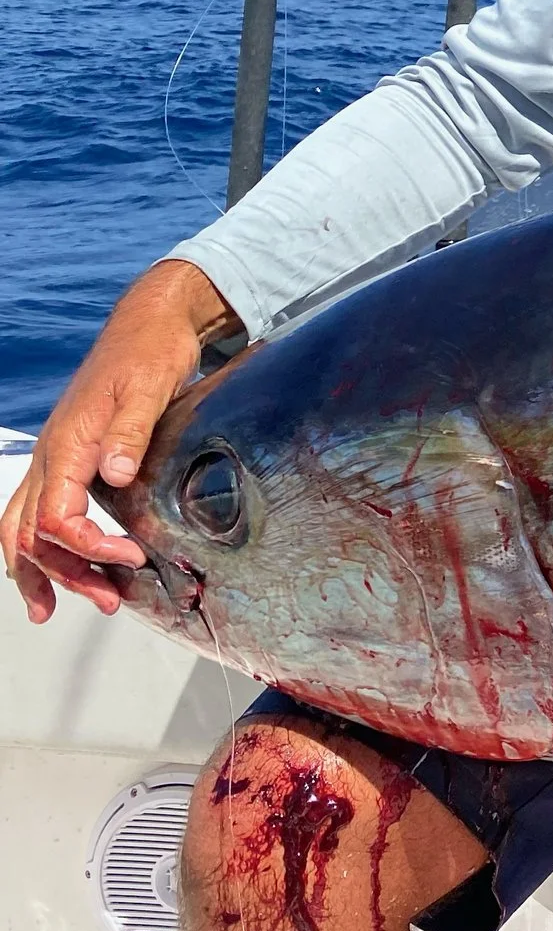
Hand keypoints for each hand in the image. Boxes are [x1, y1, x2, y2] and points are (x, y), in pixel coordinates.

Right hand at [4, 259, 236, 620]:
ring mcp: (56, 460)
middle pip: (31, 533)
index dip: (88, 546)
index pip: (55, 516)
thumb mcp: (148, 387)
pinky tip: (62, 571)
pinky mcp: (72, 460)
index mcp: (66, 445)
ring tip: (77, 603)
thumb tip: (115, 475)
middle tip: (106, 601)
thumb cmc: (149, 353)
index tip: (131, 558)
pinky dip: (44, 548)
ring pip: (24, 528)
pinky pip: (39, 513)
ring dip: (48, 570)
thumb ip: (131, 432)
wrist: (150, 327)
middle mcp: (51, 457)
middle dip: (63, 573)